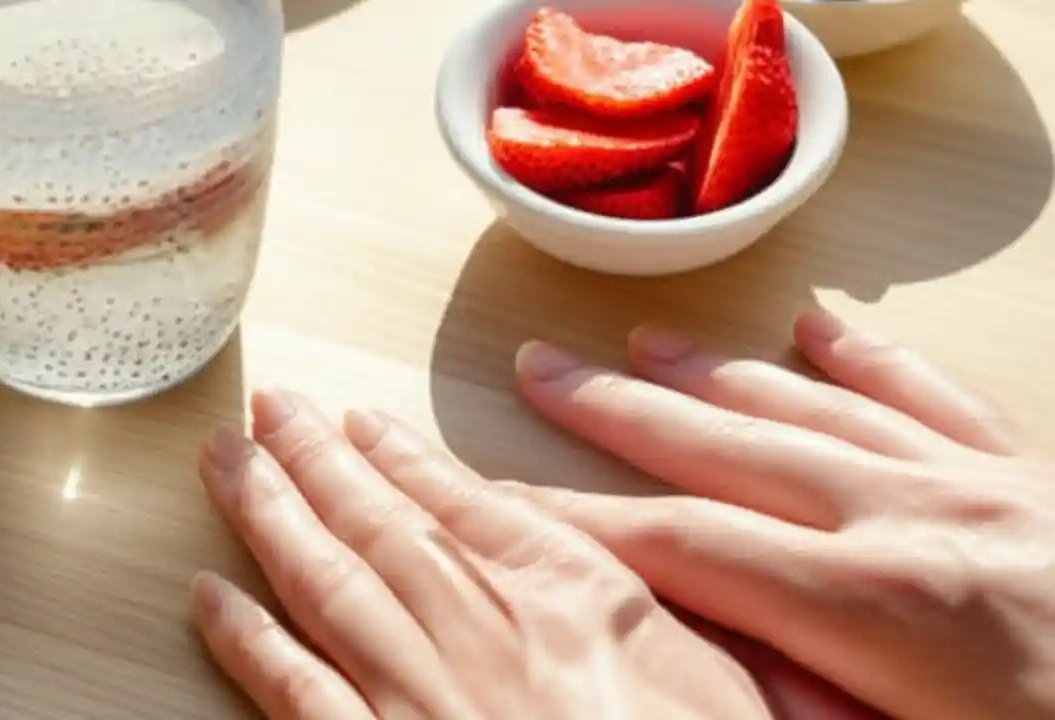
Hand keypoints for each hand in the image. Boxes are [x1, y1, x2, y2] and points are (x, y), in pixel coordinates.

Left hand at [192, 390, 774, 718]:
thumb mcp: (715, 673)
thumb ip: (636, 608)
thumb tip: (588, 569)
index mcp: (570, 594)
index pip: (464, 501)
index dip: (400, 455)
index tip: (355, 421)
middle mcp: (484, 629)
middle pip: (378, 522)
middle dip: (313, 458)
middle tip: (267, 408)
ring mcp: (424, 698)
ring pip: (327, 582)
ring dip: (269, 513)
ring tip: (226, 460)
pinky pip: (298, 693)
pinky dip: (248, 640)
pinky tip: (211, 595)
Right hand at [510, 307, 1054, 719]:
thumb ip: (808, 708)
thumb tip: (709, 663)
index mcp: (884, 606)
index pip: (684, 545)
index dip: (581, 518)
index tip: (505, 493)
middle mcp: (918, 519)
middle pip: (726, 447)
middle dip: (619, 409)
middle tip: (543, 367)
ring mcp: (981, 483)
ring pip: (816, 405)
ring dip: (719, 372)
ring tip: (647, 342)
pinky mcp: (1038, 475)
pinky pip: (937, 394)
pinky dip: (871, 357)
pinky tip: (822, 326)